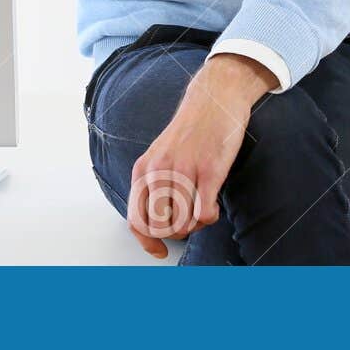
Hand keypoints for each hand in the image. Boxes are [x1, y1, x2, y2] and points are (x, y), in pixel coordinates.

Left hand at [126, 53, 276, 257]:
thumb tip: (157, 226)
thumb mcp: (159, 156)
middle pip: (160, 227)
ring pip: (182, 224)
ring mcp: (184, 170)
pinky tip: (213, 204)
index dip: (148, 242)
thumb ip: (154, 187)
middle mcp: (159, 171)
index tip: (161, 251)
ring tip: (202, 207)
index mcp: (143, 169)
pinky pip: (205, 214)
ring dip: (195, 225)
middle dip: (176, 232)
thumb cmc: (189, 132)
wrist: (214, 99)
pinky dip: (210, 218)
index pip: (136, 220)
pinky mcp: (210, 170)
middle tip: (189, 218)